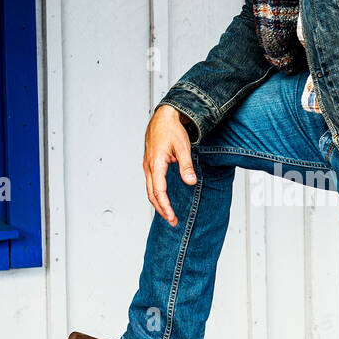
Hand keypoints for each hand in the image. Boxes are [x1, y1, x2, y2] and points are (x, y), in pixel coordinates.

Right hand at [143, 105, 196, 223]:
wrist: (163, 117)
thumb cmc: (171, 129)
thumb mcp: (183, 147)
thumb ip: (186, 166)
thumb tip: (190, 182)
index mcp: (156, 164)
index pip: (159, 191)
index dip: (165, 206)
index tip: (172, 217)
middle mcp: (149, 167)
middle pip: (152, 194)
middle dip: (162, 210)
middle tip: (173, 222)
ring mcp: (148, 166)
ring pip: (150, 190)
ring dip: (159, 204)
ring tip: (169, 215)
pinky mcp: (150, 165)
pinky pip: (151, 184)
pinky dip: (156, 195)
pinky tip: (163, 200)